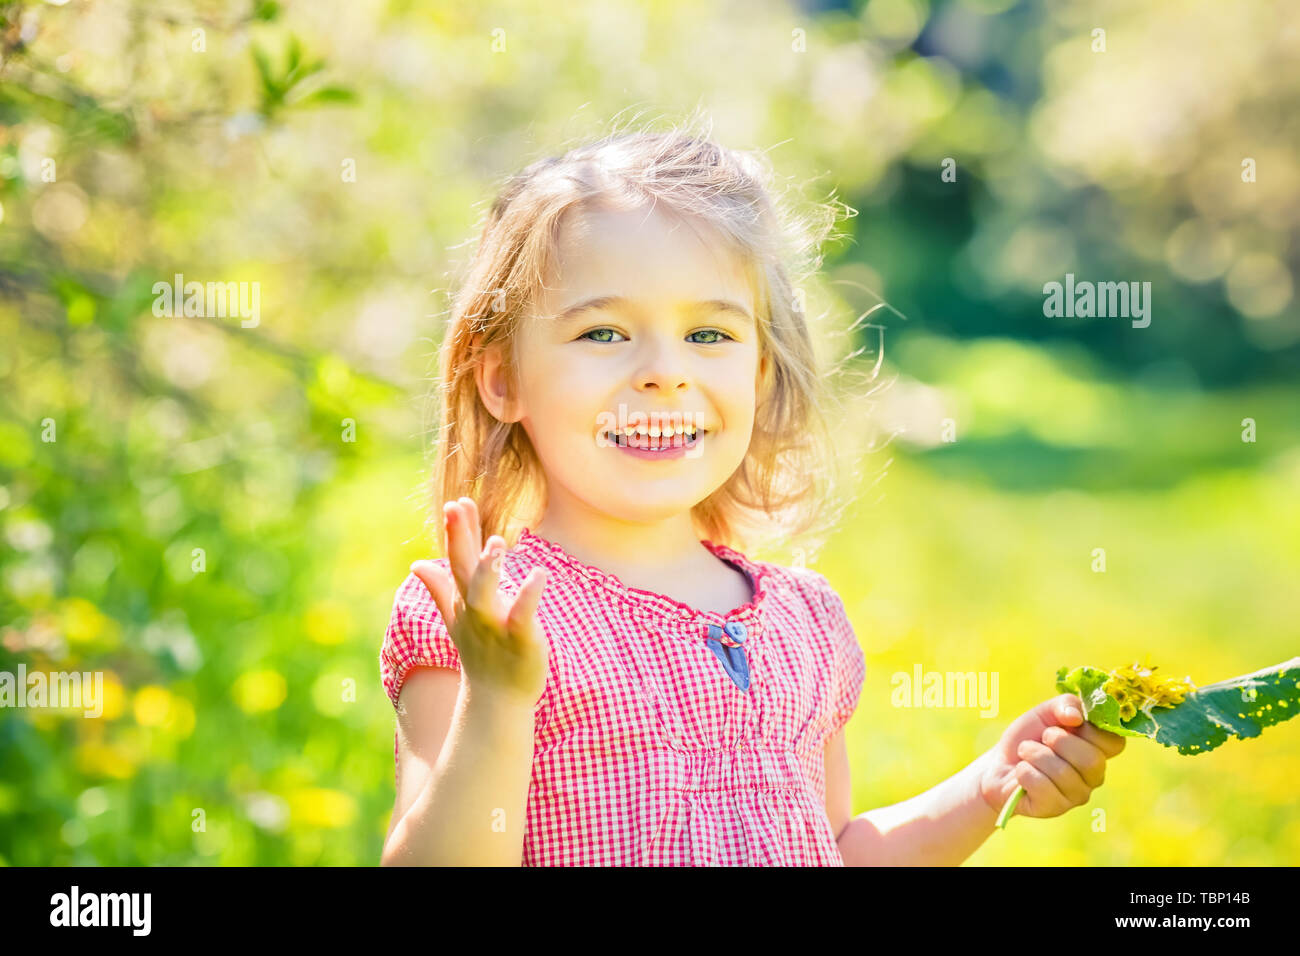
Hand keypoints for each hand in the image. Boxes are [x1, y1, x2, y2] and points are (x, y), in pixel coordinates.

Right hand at [409, 497, 549, 706]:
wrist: (496, 702)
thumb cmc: (481, 655)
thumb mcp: (456, 618)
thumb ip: (439, 589)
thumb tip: (417, 564)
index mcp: (463, 601)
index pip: (458, 560)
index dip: (457, 531)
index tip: (456, 502)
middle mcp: (474, 611)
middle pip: (462, 570)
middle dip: (458, 538)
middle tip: (456, 505)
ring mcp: (494, 626)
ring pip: (483, 594)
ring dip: (487, 568)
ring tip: (496, 542)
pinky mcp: (520, 640)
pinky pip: (522, 616)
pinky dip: (528, 595)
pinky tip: (540, 573)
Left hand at [978, 693, 1126, 820]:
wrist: (999, 763)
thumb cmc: (1029, 737)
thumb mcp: (1045, 712)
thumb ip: (1065, 705)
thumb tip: (1076, 717)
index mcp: (1097, 750)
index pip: (1115, 743)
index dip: (1091, 730)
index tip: (1070, 722)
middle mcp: (1093, 776)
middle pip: (1091, 760)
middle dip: (1059, 741)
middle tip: (1043, 737)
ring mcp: (1076, 795)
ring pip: (1062, 773)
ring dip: (1035, 754)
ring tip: (1026, 752)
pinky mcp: (1054, 808)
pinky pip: (1042, 786)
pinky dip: (1024, 771)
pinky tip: (1021, 770)